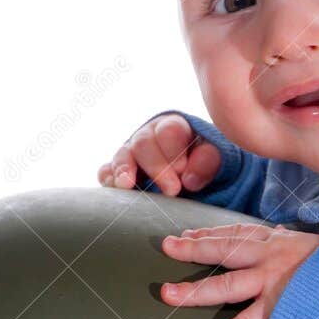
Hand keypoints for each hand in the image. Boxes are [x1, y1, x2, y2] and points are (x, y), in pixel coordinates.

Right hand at [97, 114, 221, 197]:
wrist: (187, 172)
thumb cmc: (200, 162)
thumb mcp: (211, 157)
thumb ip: (206, 162)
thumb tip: (188, 179)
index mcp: (173, 127)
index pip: (168, 131)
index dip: (173, 150)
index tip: (182, 170)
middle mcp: (148, 136)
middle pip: (144, 143)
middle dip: (157, 167)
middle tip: (172, 190)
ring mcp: (130, 152)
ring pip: (123, 155)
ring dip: (125, 169)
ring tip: (128, 184)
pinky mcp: (117, 170)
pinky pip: (106, 171)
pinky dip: (109, 178)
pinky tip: (115, 187)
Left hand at [159, 224, 318, 318]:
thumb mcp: (316, 247)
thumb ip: (293, 244)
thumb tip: (279, 235)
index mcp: (280, 242)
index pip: (238, 233)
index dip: (211, 233)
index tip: (188, 233)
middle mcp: (271, 258)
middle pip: (224, 250)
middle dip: (193, 248)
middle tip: (167, 246)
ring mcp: (272, 283)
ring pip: (225, 284)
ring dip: (194, 291)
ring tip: (166, 295)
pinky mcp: (277, 310)